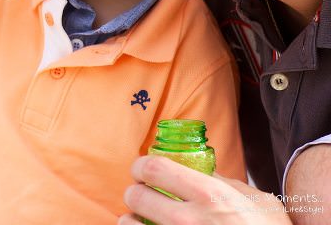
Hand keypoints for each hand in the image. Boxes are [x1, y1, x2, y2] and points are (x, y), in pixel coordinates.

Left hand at [120, 155, 292, 224]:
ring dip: (130, 219)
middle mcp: (190, 221)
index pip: (154, 168)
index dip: (141, 165)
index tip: (141, 169)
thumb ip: (222, 182)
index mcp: (210, 196)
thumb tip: (198, 167)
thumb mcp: (255, 201)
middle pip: (136, 195)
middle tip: (139, 193)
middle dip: (134, 192)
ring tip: (138, 218)